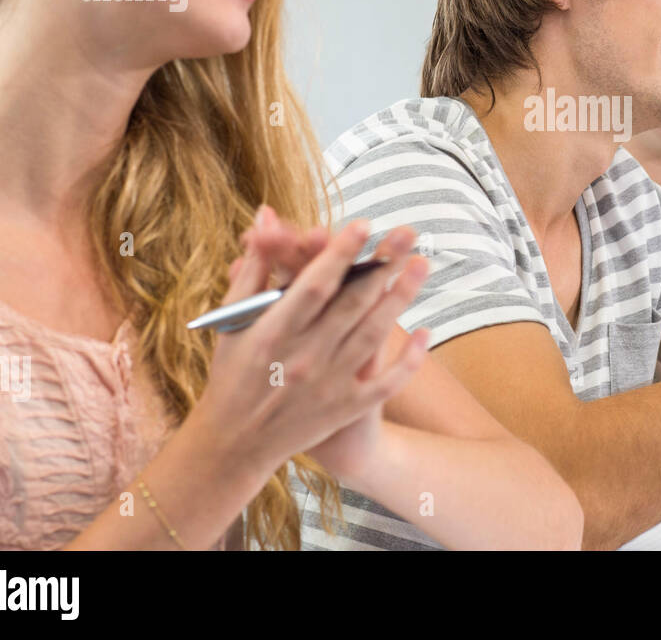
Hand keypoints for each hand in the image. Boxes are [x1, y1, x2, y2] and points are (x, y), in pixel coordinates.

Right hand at [196, 216, 430, 476]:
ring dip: (399, 299)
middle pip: (350, 305)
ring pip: (372, 335)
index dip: (339, 255)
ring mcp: (328, 385)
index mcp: (272, 333)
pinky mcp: (345, 408)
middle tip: (407, 234)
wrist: (235, 444)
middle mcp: (303, 358)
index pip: (313, 287)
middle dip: (381, 266)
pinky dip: (408, 360)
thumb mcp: (233, 321)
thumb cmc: (233, 372)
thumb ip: (253, 268)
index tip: (364, 225)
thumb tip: (265, 216)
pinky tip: (427, 332)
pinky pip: (385, 384)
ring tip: (420, 265)